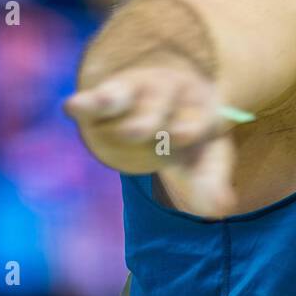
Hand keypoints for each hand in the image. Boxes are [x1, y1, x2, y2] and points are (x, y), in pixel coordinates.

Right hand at [64, 65, 238, 218]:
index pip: (200, 118)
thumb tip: (223, 208)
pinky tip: (72, 107)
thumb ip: (210, 184)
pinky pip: (98, 98)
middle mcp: (172, 93)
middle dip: (147, 118)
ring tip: (103, 109)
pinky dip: (86, 103)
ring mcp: (141, 90)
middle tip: (138, 130)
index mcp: (202, 109)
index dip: (191, 127)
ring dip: (115, 102)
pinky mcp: (112, 92)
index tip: (183, 134)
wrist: (172, 86)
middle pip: (159, 106)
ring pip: (127, 95)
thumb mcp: (203, 157)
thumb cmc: (188, 132)